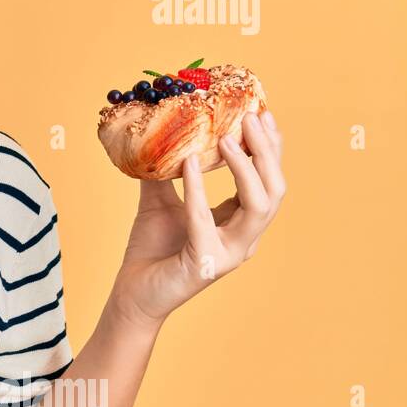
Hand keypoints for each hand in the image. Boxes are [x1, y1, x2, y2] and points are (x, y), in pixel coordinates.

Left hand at [112, 110, 285, 326]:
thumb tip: (162, 132)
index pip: (267, 180)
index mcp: (239, 222)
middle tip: (252, 118)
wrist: (132, 293)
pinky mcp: (206, 264)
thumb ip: (167, 171)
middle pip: (274, 189)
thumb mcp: (160, 201)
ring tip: (226, 138)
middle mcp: (244, 238)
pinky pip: (206, 220)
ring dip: (245, 168)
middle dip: (267, 151)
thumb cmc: (151, 251)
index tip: (262, 113)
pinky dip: (198, 189)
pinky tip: (190, 163)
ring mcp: (229, 253)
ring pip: (259, 206)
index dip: (269, 147)